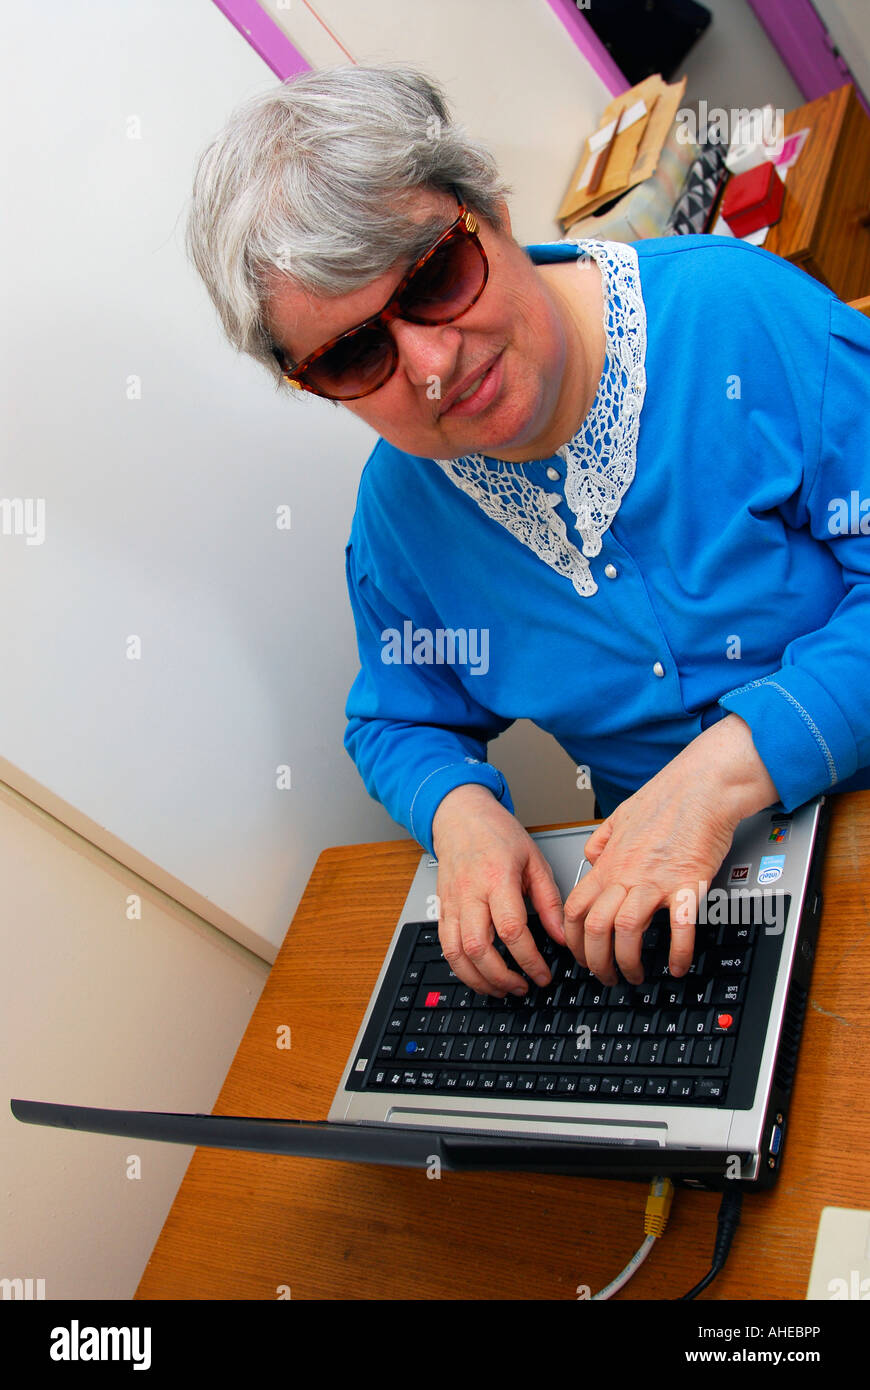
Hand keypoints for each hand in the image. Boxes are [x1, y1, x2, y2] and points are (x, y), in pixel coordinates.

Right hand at [431, 783, 564, 996]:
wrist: (460, 817)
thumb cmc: (497, 834)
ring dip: (479, 979)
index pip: (511, 929)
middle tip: (523, 987)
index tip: (542, 974)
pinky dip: (461, 969)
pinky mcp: (441, 909)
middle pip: (478, 948)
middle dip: (502, 977)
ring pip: (456, 953)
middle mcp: (470, 893)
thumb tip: (561, 935)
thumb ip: (549, 901)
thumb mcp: (534, 860)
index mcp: (497, 878)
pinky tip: (479, 975)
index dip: (529, 959)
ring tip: (501, 989)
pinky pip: (445, 947)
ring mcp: (451, 903)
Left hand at [563, 715, 778, 983]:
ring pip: (626, 931)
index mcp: (609, 862)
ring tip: (636, 975)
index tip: (581, 957)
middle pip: (595, 927)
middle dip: (596, 962)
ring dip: (629, 962)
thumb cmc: (667, 798)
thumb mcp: (620, 816)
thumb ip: (601, 841)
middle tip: (606, 977)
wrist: (703, 784)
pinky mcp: (688, 882)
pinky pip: (679, 927)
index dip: (572, 941)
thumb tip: (590, 857)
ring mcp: (656, 879)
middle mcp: (627, 873)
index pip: (574, 909)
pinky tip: (677, 966)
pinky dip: (677, 953)